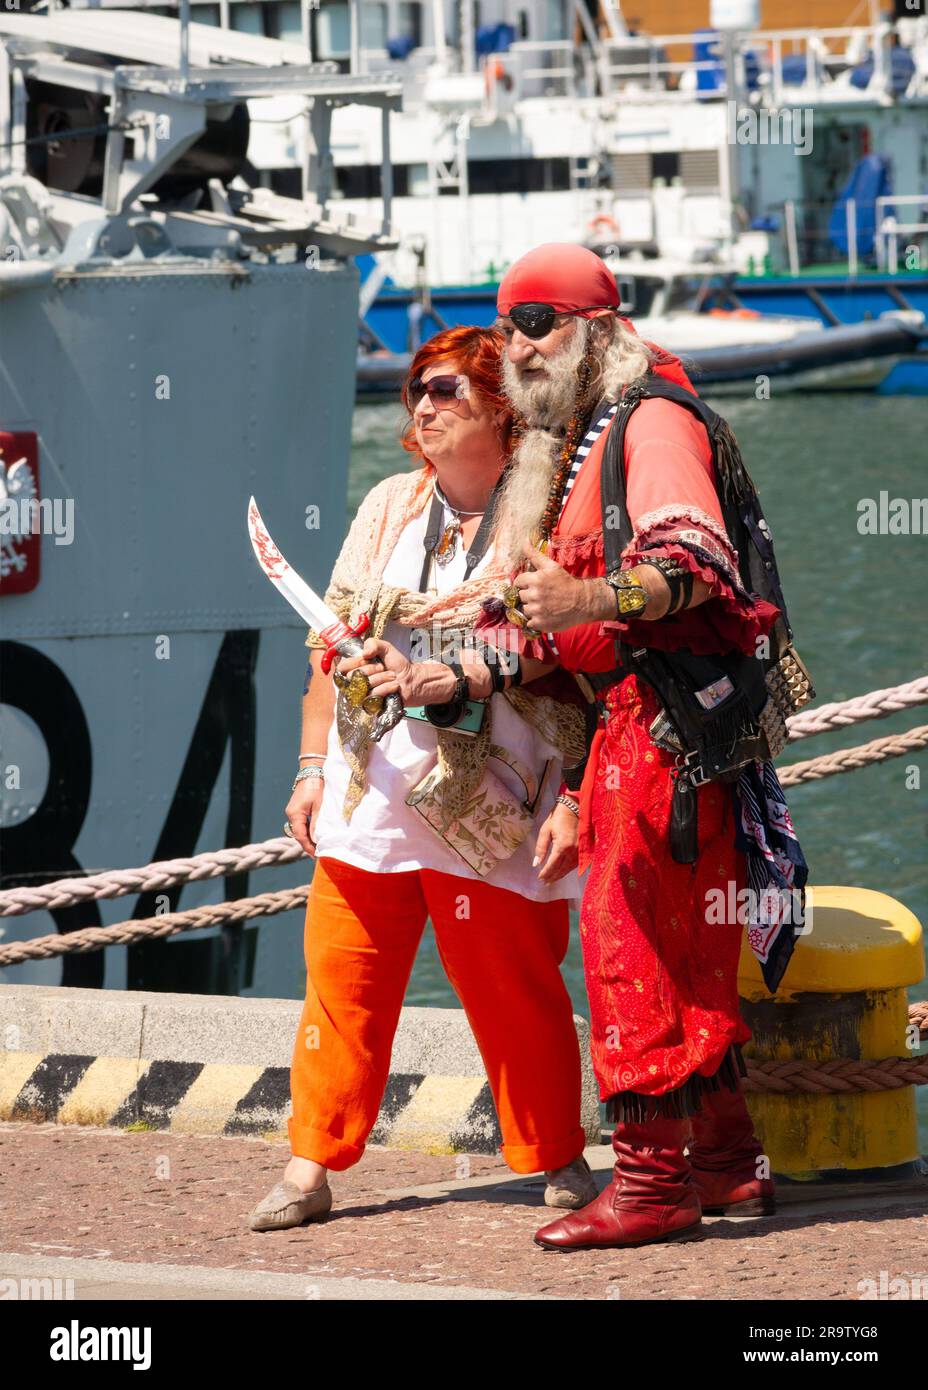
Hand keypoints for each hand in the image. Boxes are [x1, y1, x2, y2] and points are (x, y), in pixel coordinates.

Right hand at [284, 778, 324, 856]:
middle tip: (318, 855)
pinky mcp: (297, 808)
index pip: (300, 836)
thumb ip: (316, 823)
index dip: (308, 847)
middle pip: (298, 834)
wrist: (313, 771)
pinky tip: (315, 836)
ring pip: (299, 830)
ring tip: (318, 848)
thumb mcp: (319, 806)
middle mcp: (291, 813)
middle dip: (308, 845)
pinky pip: (301, 824)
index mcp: (294, 814)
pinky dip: (307, 831)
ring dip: (308, 838)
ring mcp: (293, 811)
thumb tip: (316, 840)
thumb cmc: (317, 787)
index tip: (316, 856)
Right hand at [335, 638, 455, 704]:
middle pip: (352, 676)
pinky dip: (386, 687)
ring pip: (364, 686)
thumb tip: (365, 653)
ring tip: (392, 676)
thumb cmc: (396, 664)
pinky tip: (394, 686)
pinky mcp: (371, 705)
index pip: (342, 668)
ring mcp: (363, 695)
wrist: (411, 679)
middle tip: (383, 667)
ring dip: (382, 678)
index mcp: (355, 668)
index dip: (355, 662)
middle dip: (372, 669)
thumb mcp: (385, 648)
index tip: (367, 658)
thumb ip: (373, 643)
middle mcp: (356, 682)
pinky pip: (373, 695)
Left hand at [513, 545, 601, 632]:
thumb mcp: (551, 566)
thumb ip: (534, 554)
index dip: (525, 583)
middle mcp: (534, 595)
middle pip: (520, 596)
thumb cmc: (566, 582)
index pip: (517, 582)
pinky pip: (529, 622)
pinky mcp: (540, 623)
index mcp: (535, 580)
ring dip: (531, 608)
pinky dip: (535, 620)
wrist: (583, 601)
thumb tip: (524, 541)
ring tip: (544, 606)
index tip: (534, 586)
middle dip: (528, 596)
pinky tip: (545, 615)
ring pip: (524, 609)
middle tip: (542, 596)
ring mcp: (537, 611)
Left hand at [532, 801, 578, 882]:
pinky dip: (568, 869)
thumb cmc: (557, 818)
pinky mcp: (584, 849)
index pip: (552, 865)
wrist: (574, 808)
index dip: (546, 873)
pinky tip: (563, 872)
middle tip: (545, 882)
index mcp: (562, 846)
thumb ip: (541, 848)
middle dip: (553, 876)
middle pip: (561, 869)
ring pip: (569, 868)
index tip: (539, 878)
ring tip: (552, 880)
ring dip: (561, 875)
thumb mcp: (545, 831)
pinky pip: (576, 863)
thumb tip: (536, 863)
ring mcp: (580, 851)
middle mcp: (573, 851)